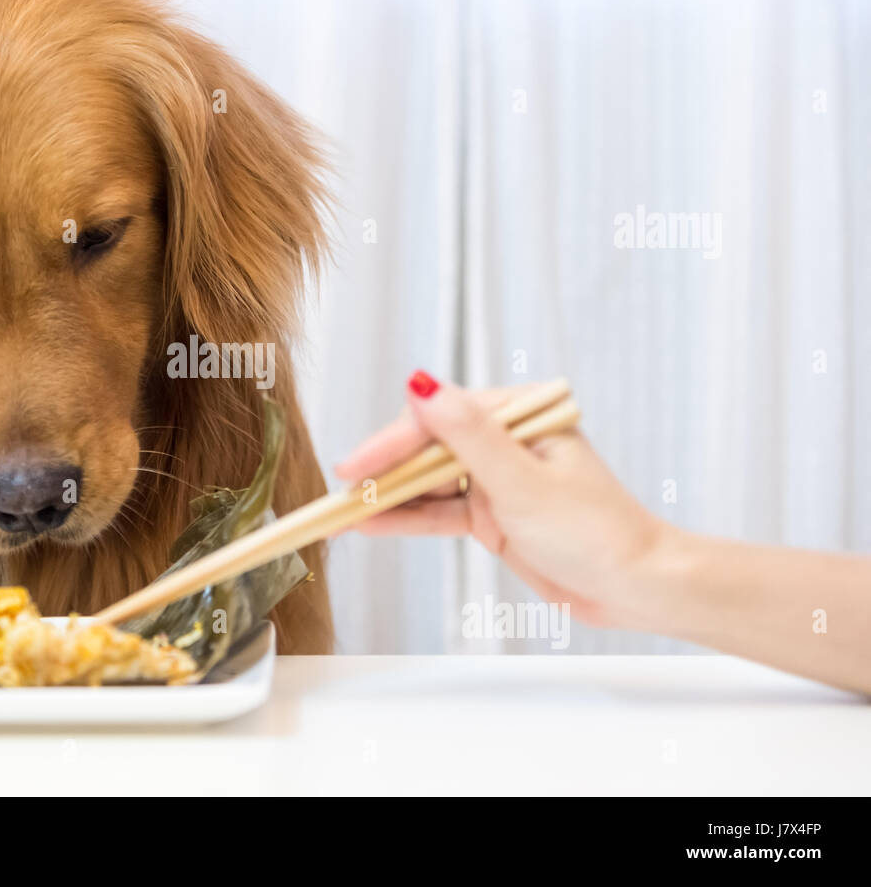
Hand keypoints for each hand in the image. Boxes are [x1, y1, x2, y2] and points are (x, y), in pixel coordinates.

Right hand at [334, 374, 674, 629]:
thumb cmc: (595, 532)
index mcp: (522, 415)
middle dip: (384, 470)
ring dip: (390, 498)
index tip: (353, 466)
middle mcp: (506, 440)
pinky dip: (408, 519)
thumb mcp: (524, 482)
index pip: (440, 419)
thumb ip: (468, 436)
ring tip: (344, 513)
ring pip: (429, 482)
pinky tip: (371, 524)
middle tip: (339, 492)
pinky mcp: (493, 514)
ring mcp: (498, 478)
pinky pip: (440, 512)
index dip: (392, 443)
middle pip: (428, 448)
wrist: (634, 588)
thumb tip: (421, 386)